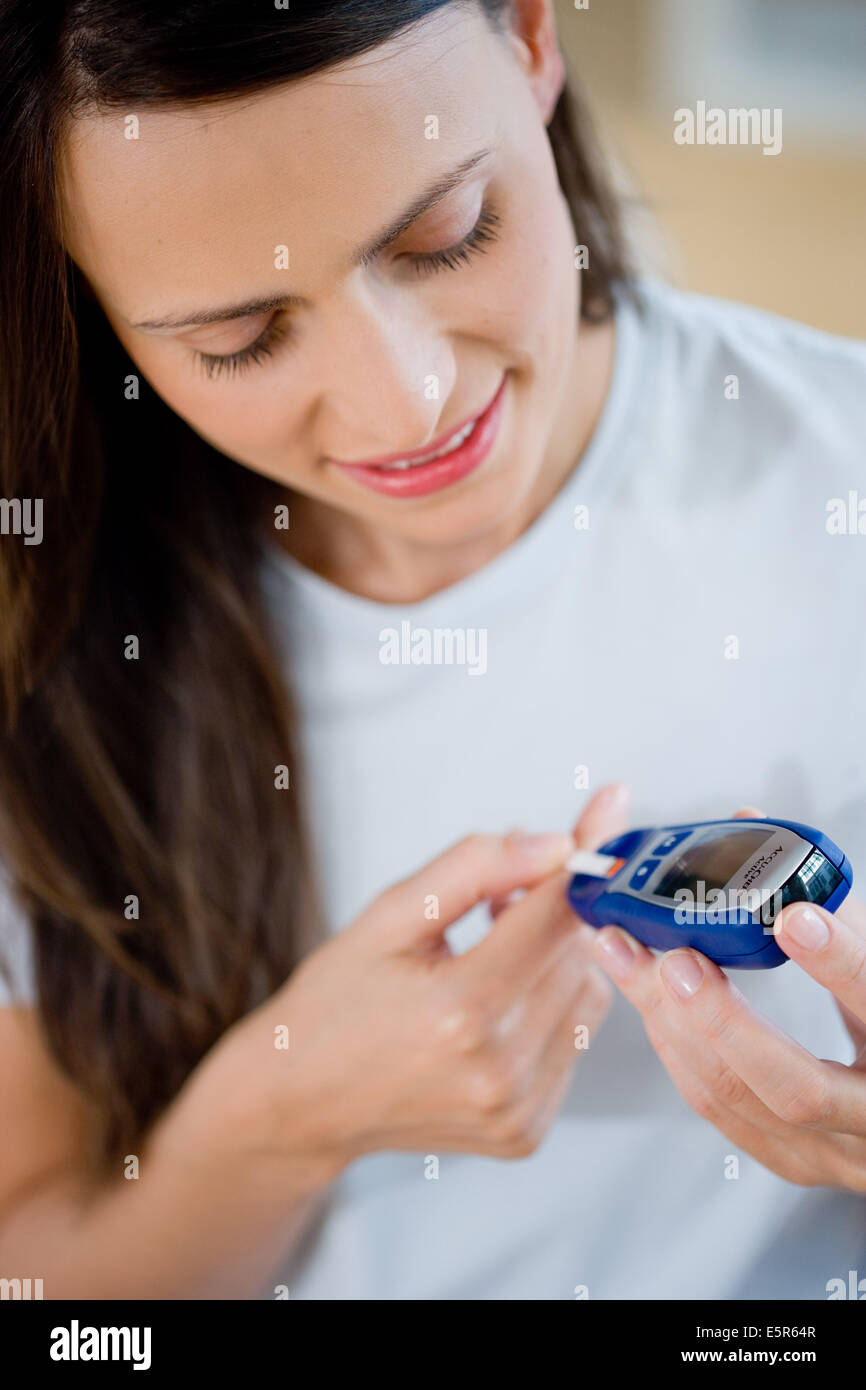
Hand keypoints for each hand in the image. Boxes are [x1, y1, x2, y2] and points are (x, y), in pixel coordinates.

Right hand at [208, 785, 628, 1180]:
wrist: (297, 1102)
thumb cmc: (335, 1002)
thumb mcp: (387, 915)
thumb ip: (473, 869)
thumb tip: (552, 844)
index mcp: (462, 1010)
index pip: (556, 912)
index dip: (586, 852)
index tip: (609, 807)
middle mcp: (498, 1068)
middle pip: (577, 951)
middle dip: (554, 906)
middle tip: (504, 894)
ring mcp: (516, 1109)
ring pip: (586, 995)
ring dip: (556, 957)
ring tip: (491, 948)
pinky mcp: (525, 1131)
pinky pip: (573, 1042)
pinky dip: (551, 1007)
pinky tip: (498, 1000)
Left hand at [592, 805, 865, 1191]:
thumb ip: (830, 904)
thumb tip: (750, 827)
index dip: (839, 964)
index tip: (793, 918)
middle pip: (796, 1089)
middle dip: (723, 1020)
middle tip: (677, 959)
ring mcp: (833, 1154)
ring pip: (742, 1102)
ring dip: (675, 1026)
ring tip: (634, 961)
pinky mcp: (794, 1158)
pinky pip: (722, 1110)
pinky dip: (679, 1049)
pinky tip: (653, 1003)